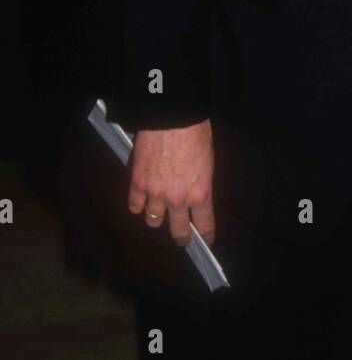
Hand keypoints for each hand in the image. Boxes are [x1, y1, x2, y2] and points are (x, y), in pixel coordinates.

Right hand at [128, 120, 214, 246]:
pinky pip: (134, 205)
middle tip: (182, 238)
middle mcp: (178, 200)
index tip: (206, 241)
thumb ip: (201, 184)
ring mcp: (155, 194)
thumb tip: (197, 193)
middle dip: (181, 237)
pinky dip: (138, 205)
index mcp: (201, 194)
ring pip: (153, 221)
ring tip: (158, 213)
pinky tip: (141, 201)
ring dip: (157, 218)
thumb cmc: (196, 134)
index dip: (206, 236)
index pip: (205, 225)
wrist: (173, 118)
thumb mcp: (209, 162)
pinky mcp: (137, 183)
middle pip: (177, 231)